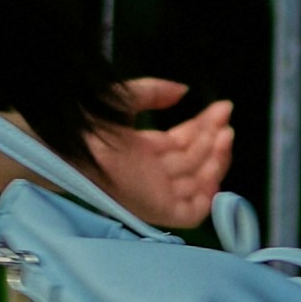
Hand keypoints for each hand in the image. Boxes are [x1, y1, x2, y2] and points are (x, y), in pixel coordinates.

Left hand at [84, 73, 234, 232]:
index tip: (223, 107)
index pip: (184, 143)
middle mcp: (152, 174)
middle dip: (213, 138)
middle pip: (194, 161)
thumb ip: (155, 92)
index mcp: (143, 152)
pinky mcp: (158, 209)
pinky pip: (192, 211)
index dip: (205, 126)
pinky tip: (216, 168)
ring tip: (224, 134)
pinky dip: (208, 196)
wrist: (74, 141)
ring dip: (216, 160)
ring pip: (198, 183)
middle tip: (226, 117)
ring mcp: (156, 193)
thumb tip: (183, 90)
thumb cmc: (92, 119)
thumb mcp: (128, 97)